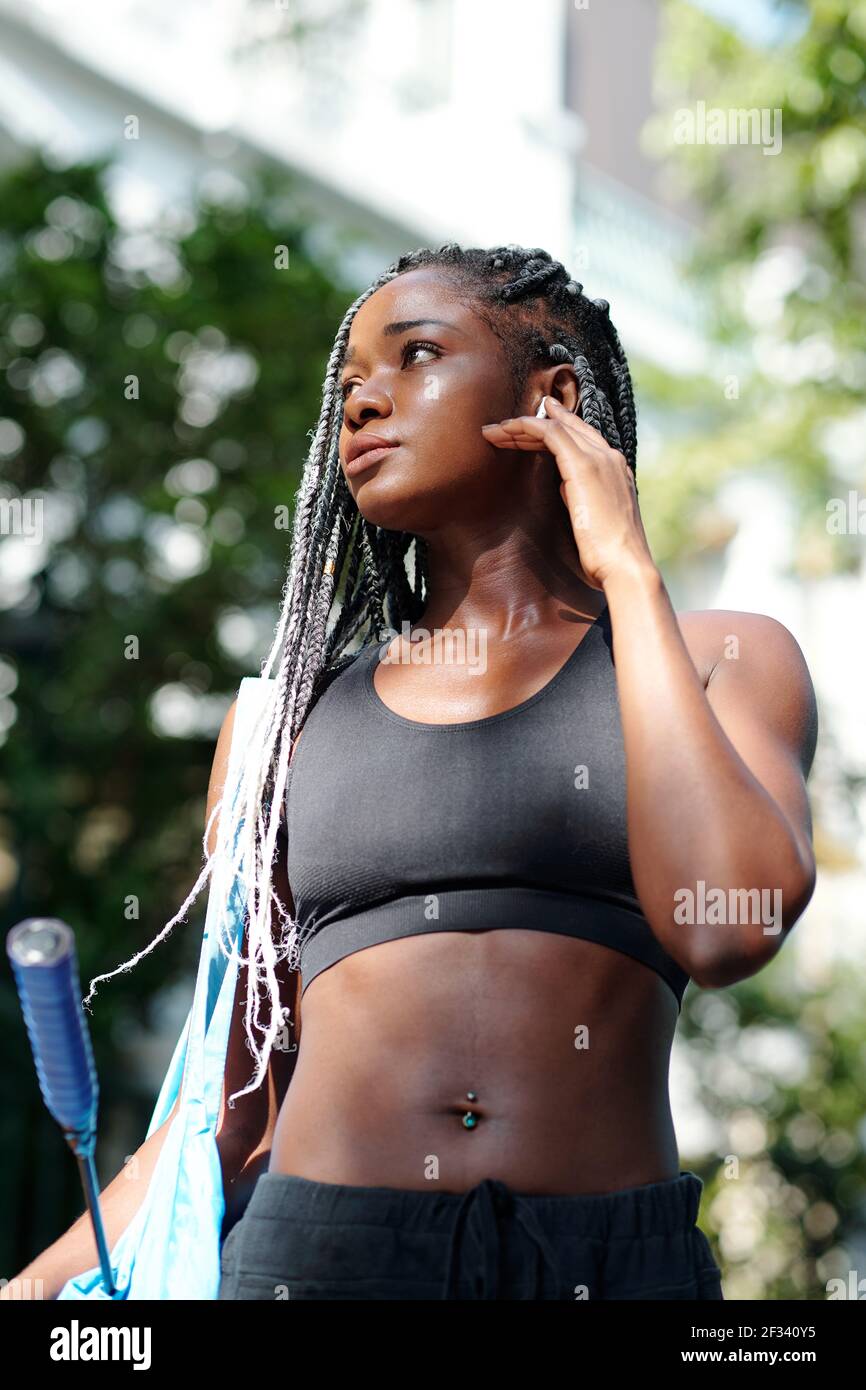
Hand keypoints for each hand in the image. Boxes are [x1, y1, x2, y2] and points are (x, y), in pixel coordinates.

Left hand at [480, 395, 656, 590]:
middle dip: (533, 424)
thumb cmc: (608, 555)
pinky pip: (551, 434)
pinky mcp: (584, 466)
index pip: (582, 438)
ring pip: (556, 427)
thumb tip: (564, 486)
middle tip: (501, 426)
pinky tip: (507, 430)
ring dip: (521, 426)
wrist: (625, 566)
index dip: (555, 427)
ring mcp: (600, 459)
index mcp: (615, 471)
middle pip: (568, 428)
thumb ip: (580, 497)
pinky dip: (527, 427)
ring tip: (494, 431)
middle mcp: (610, 458)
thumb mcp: (592, 519)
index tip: (530, 423)